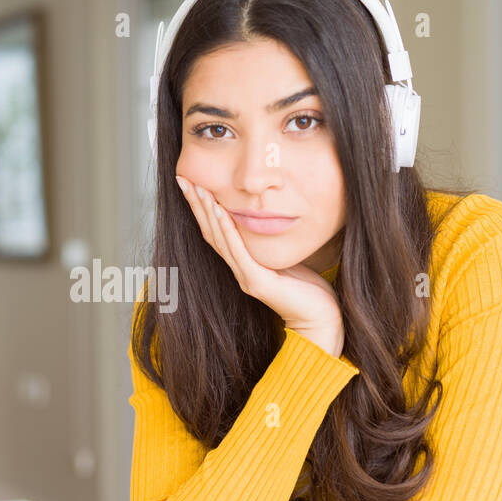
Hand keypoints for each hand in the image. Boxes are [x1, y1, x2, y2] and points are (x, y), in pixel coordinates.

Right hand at [176, 174, 344, 354]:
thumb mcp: (286, 259)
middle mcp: (239, 271)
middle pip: (210, 233)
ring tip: (197, 189)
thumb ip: (271, 244)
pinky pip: (237, 251)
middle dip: (196, 205)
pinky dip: (226, 230)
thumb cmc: (308, 291)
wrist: (318, 320)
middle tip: (183, 180)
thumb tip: (271, 217)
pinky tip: (219, 211)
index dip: (202, 209)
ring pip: (219, 240)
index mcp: (244, 265)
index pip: (216, 233)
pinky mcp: (256, 282)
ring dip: (206, 212)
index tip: (192, 184)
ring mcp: (245, 277)